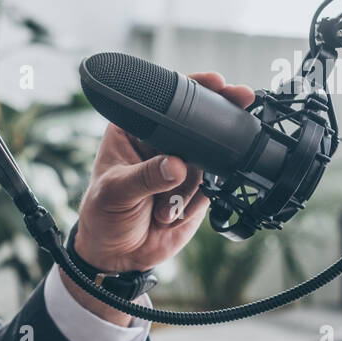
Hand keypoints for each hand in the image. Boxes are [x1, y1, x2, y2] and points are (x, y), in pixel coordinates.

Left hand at [61, 72, 254, 324]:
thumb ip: (146, 177)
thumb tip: (178, 166)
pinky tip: (171, 213)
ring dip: (188, 190)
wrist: (116, 257)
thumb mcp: (116, 193)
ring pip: (208, 162)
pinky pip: (213, 188)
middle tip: (238, 109)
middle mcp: (160, 143)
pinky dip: (195, 203)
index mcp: (134, 130)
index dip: (193, 89)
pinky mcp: (197, 189)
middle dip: (215, 128)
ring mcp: (182, 165)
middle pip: (199, 125)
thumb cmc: (103, 216)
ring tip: (158, 208)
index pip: (166, 101)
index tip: (216, 83)